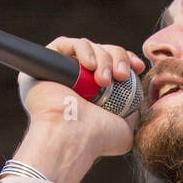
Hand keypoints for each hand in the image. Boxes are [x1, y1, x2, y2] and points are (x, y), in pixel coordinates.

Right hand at [14, 37, 146, 182]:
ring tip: (104, 80)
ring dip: (103, 58)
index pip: (111, 67)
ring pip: (88, 47)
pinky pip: (66, 44)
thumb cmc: (97, 138)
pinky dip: (83, 50)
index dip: (126, 61)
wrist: (74, 137)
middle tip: (120, 76)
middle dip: (117, 59)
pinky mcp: (45, 63)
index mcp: (94, 96)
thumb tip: (135, 99)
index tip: (138, 68)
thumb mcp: (124, 127)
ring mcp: (59, 72)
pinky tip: (90, 66)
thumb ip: (130, 112)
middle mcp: (75, 83)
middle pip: (102, 53)